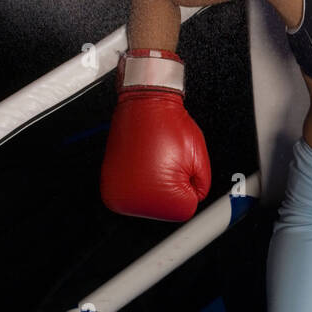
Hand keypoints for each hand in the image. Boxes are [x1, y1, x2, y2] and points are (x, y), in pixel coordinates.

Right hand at [100, 49, 211, 219]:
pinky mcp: (108, 184)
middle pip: (165, 208)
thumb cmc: (168, 124)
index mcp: (159, 198)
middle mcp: (132, 200)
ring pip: (149, 200)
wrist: (145, 103)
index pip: (185, 209)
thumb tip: (195, 198)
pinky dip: (140, 178)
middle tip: (168, 160)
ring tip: (155, 159)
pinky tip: (144, 162)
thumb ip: (202, 185)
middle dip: (172, 185)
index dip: (189, 185)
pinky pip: (133, 191)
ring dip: (155, 183)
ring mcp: (117, 193)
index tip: (183, 169)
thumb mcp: (200, 157)